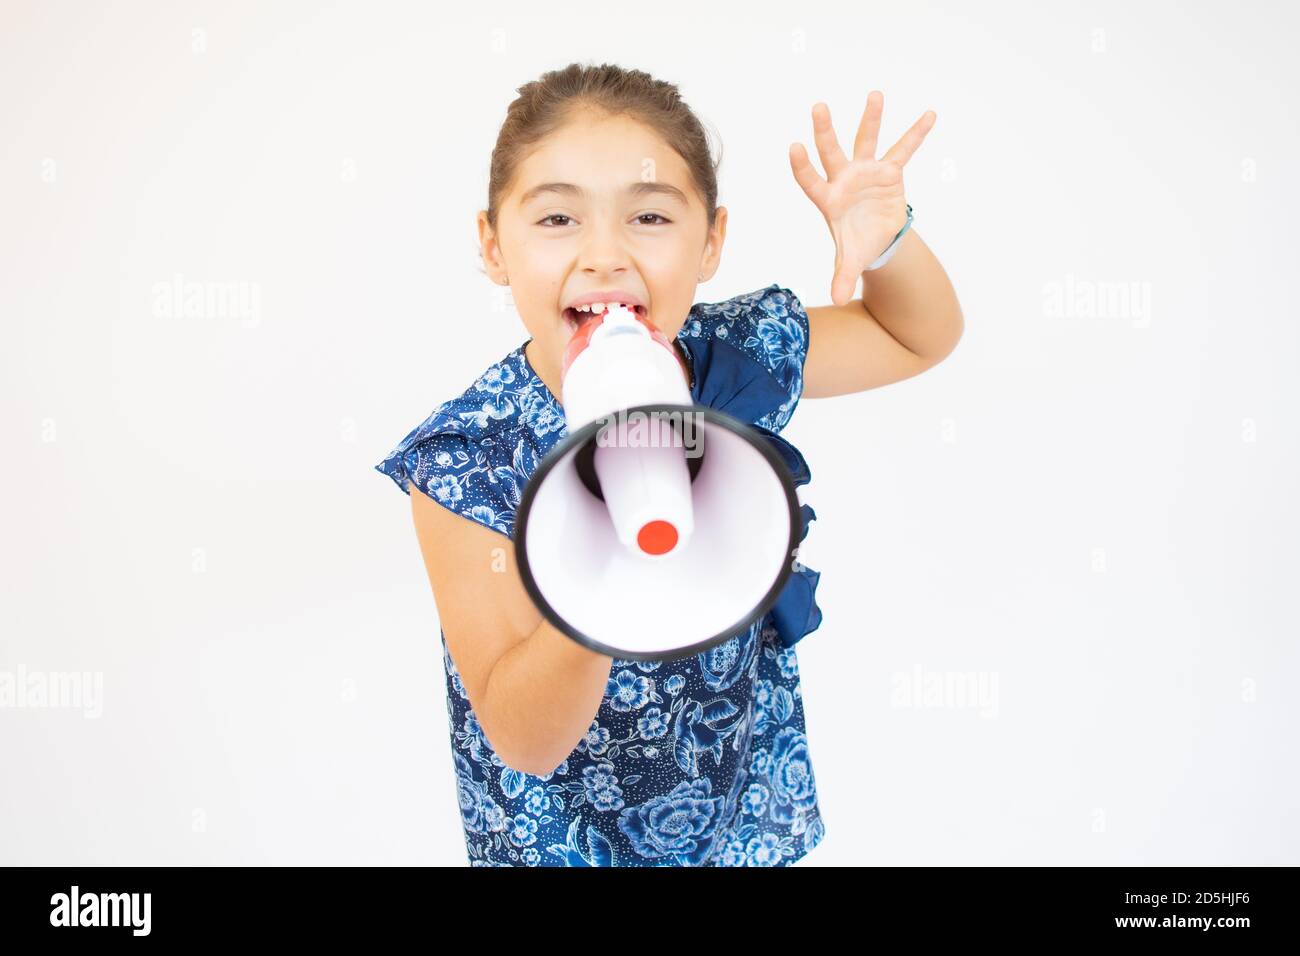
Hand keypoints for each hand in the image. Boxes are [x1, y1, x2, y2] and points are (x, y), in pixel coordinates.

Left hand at [789, 92, 935, 304]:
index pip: (811, 180)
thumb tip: (836, 300)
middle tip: (818, 107)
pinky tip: (929, 114)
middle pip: (832, 152)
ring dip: (871, 118)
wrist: (875, 237)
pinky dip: (916, 134)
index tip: (794, 147)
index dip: (802, 166)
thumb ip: (841, 276)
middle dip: (825, 131)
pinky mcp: (890, 171)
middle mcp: (844, 178)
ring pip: (866, 141)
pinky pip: (904, 150)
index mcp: (828, 199)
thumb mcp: (849, 261)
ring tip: (874, 94)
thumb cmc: (856, 244)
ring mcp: (866, 171)